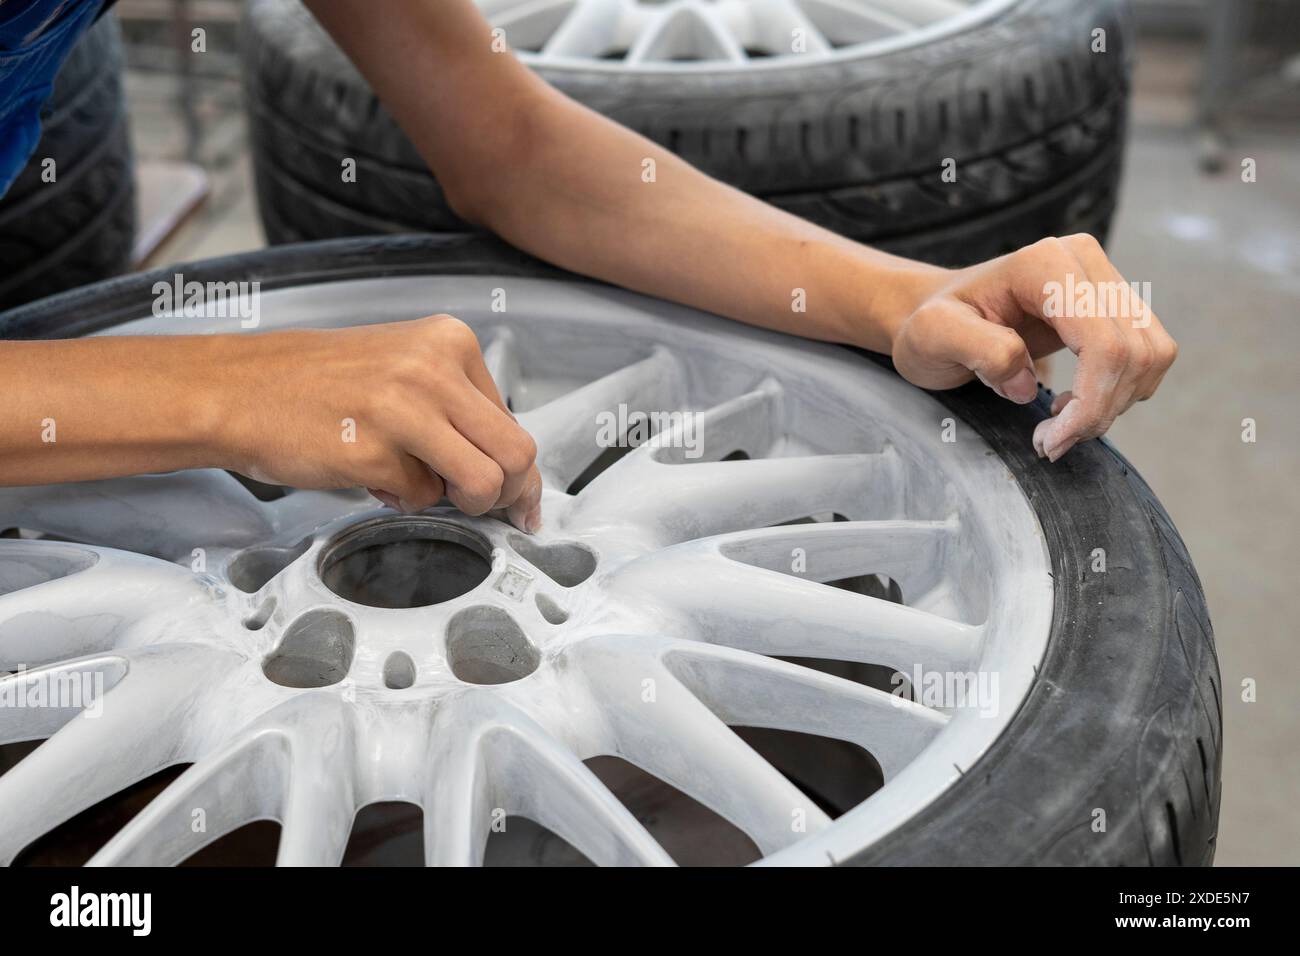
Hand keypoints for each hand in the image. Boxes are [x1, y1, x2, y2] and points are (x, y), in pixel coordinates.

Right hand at [219, 314, 541, 530]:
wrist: (238, 389)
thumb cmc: (319, 386)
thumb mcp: (404, 370)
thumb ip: (456, 408)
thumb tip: (508, 471)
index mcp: (450, 342)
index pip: (514, 421)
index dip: (518, 471)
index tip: (520, 502)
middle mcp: (435, 367)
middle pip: (516, 454)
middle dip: (506, 495)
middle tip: (480, 507)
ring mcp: (407, 408)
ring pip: (484, 483)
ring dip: (460, 503)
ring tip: (417, 485)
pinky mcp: (375, 450)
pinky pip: (422, 498)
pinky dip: (401, 499)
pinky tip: (368, 474)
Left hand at [890, 234, 1176, 460]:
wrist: (937, 314)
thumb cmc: (930, 325)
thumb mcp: (933, 336)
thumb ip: (977, 350)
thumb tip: (1026, 382)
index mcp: (1045, 265)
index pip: (1103, 344)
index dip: (1090, 404)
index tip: (1049, 442)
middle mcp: (1084, 261)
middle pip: (1134, 353)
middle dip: (1099, 412)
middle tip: (1050, 442)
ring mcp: (1104, 279)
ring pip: (1150, 356)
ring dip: (1113, 405)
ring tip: (1058, 424)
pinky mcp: (1114, 304)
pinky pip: (1147, 356)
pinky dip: (1119, 392)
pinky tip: (1074, 404)